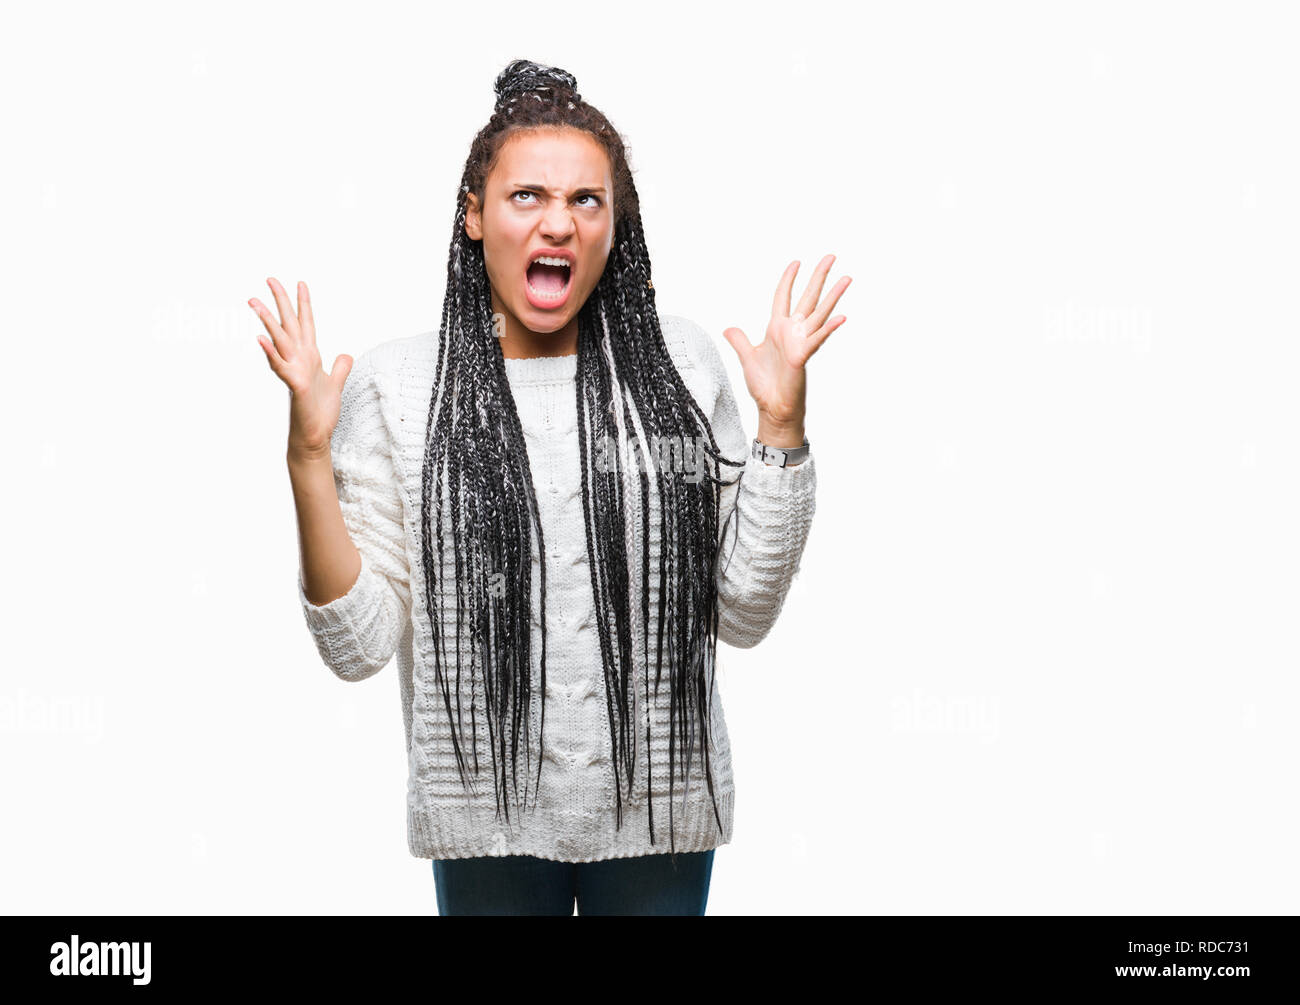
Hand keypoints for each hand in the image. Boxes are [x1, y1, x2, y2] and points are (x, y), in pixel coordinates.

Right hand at [251, 277, 352, 460]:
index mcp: (309, 356)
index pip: (306, 324)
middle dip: (281, 302)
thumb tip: (345, 354)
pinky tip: (261, 340)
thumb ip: (339, 367)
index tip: (301, 283)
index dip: (304, 304)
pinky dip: (271, 354)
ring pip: (279, 341)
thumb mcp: (335, 384)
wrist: (315, 436)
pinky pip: (281, 367)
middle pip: (289, 325)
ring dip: (267, 321)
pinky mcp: (296, 386)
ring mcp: (295, 371)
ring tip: (254, 301)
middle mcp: (300, 359)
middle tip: (270, 278)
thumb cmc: (320, 412)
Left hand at [722, 255, 849, 443]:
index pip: (783, 297)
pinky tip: (842, 317)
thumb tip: (728, 328)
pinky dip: (828, 328)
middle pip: (807, 298)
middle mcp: (791, 332)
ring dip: (833, 296)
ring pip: (819, 313)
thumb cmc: (763, 386)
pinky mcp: (803, 356)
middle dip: (818, 277)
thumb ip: (739, 341)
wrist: (772, 408)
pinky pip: (817, 339)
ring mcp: (800, 342)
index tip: (796, 262)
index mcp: (777, 329)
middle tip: (831, 257)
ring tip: (846, 278)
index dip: (788, 279)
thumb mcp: (747, 357)